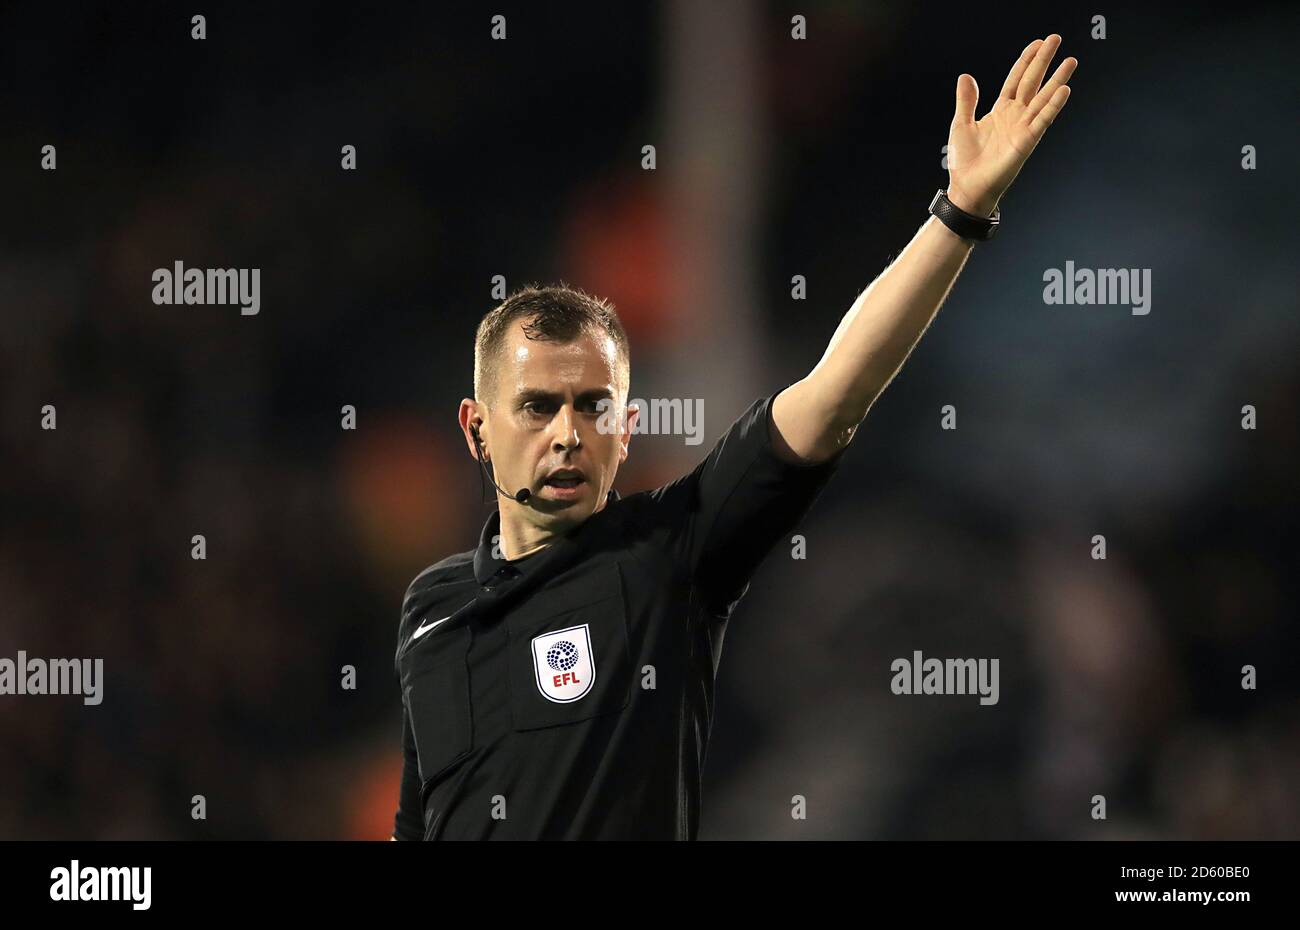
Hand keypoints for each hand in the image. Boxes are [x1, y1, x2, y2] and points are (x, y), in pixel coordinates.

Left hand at [946, 34, 1076, 215]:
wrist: (967, 187)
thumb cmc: (965, 161)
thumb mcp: (961, 124)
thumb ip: (967, 101)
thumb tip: (966, 76)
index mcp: (1001, 110)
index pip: (1016, 79)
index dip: (1026, 61)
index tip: (1037, 43)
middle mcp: (1015, 116)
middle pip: (1032, 82)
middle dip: (1043, 60)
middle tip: (1056, 39)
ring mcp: (1023, 128)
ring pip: (1043, 98)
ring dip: (1057, 80)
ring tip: (1070, 61)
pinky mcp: (1027, 142)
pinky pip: (1043, 120)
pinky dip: (1053, 106)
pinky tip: (1063, 90)